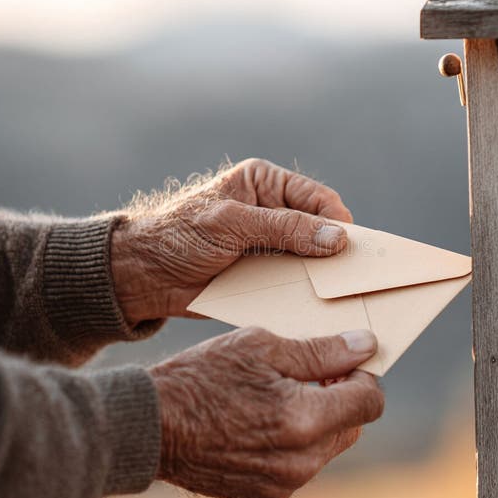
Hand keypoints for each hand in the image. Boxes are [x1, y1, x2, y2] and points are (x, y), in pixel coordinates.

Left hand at [111, 158, 352, 325]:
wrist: (141, 276)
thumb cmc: (178, 235)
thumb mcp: (231, 225)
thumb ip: (283, 229)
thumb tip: (337, 238)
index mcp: (266, 185)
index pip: (318, 199)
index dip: (338, 222)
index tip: (351, 247)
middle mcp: (274, 214)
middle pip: (321, 232)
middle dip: (336, 253)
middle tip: (357, 277)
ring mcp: (271, 249)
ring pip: (312, 263)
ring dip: (324, 279)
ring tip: (344, 298)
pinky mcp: (264, 279)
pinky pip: (294, 287)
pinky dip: (306, 298)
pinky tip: (319, 312)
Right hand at [151, 326, 382, 497]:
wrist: (149, 427)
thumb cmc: (201, 377)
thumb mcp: (259, 346)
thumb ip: (320, 351)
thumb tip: (365, 346)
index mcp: (304, 420)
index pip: (370, 401)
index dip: (362, 376)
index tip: (341, 362)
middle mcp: (301, 462)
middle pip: (352, 427)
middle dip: (340, 399)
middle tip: (308, 375)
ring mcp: (284, 485)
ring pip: (327, 448)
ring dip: (318, 422)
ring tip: (277, 397)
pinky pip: (301, 467)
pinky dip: (294, 445)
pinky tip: (260, 423)